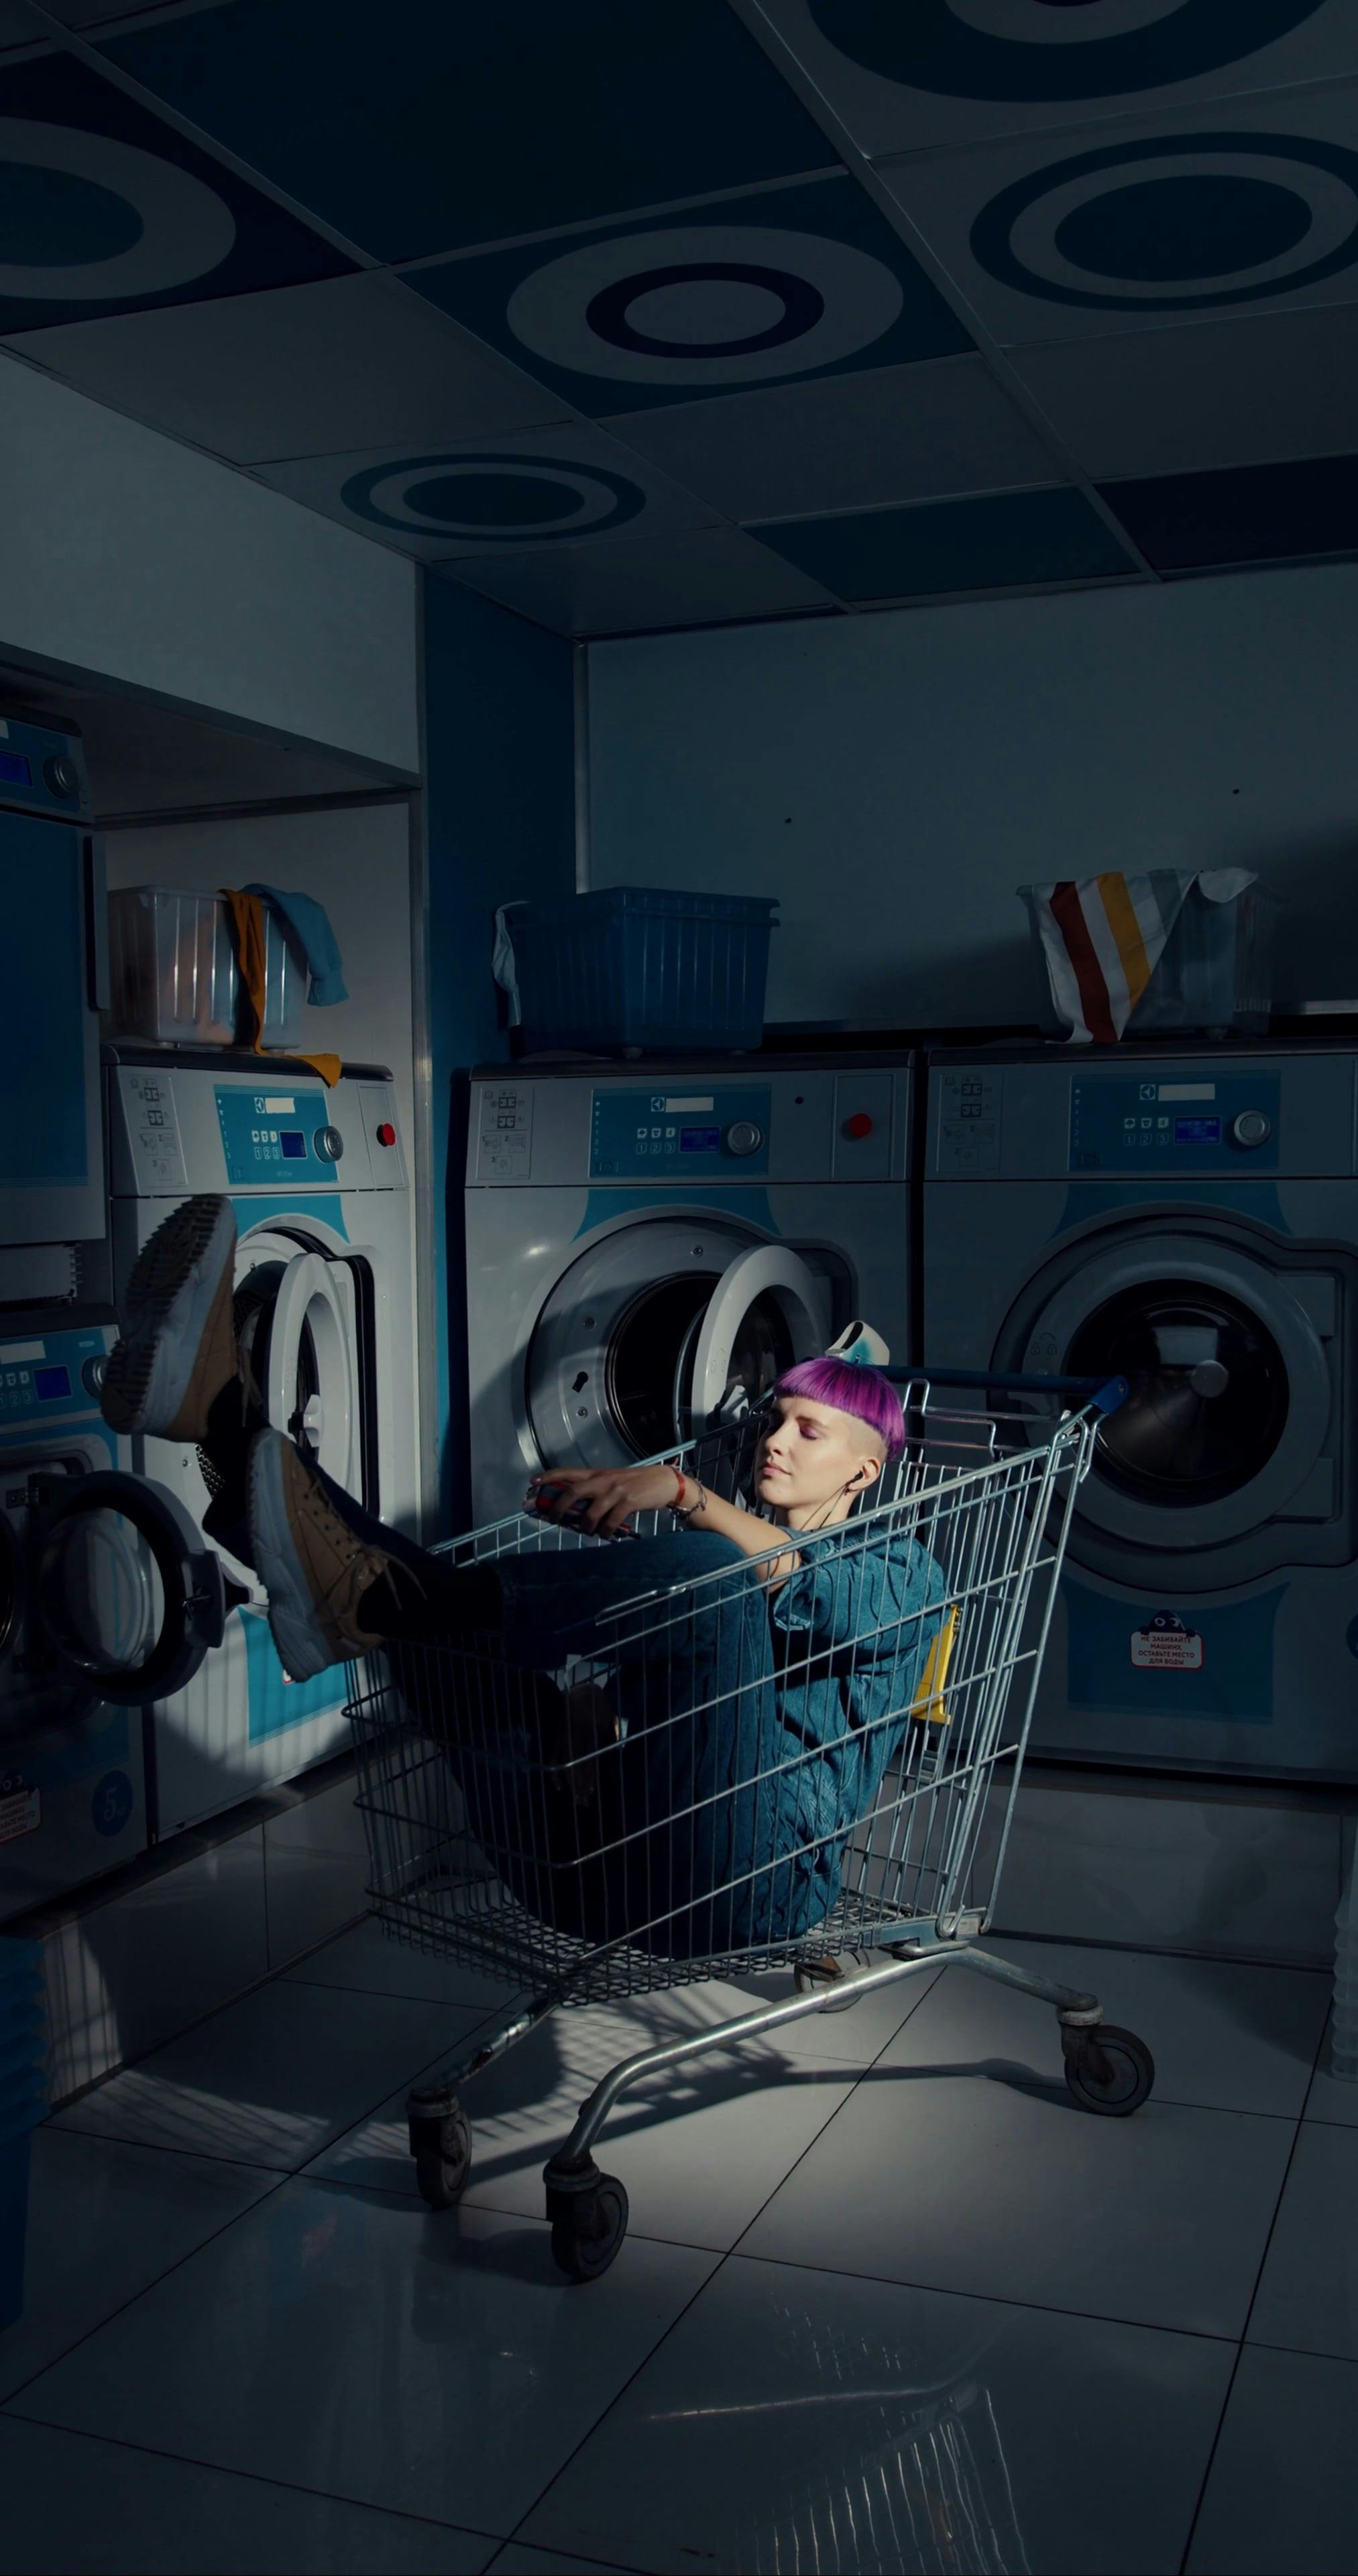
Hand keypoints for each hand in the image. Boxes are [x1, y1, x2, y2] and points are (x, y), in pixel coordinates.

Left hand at [526, 1462, 681, 1536]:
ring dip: (585, 1527)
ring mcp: (616, 1491)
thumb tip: (575, 1510)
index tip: (533, 1482)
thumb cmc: (636, 1483)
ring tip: (588, 1532)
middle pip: (573, 1491)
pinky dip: (604, 1533)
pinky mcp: (629, 1502)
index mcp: (597, 1474)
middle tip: (552, 1519)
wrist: (664, 1481)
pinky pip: (610, 1523)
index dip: (549, 1476)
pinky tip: (605, 1535)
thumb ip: (595, 1490)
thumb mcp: (613, 1481)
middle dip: (558, 1506)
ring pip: (590, 1513)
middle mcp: (604, 1480)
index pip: (568, 1471)